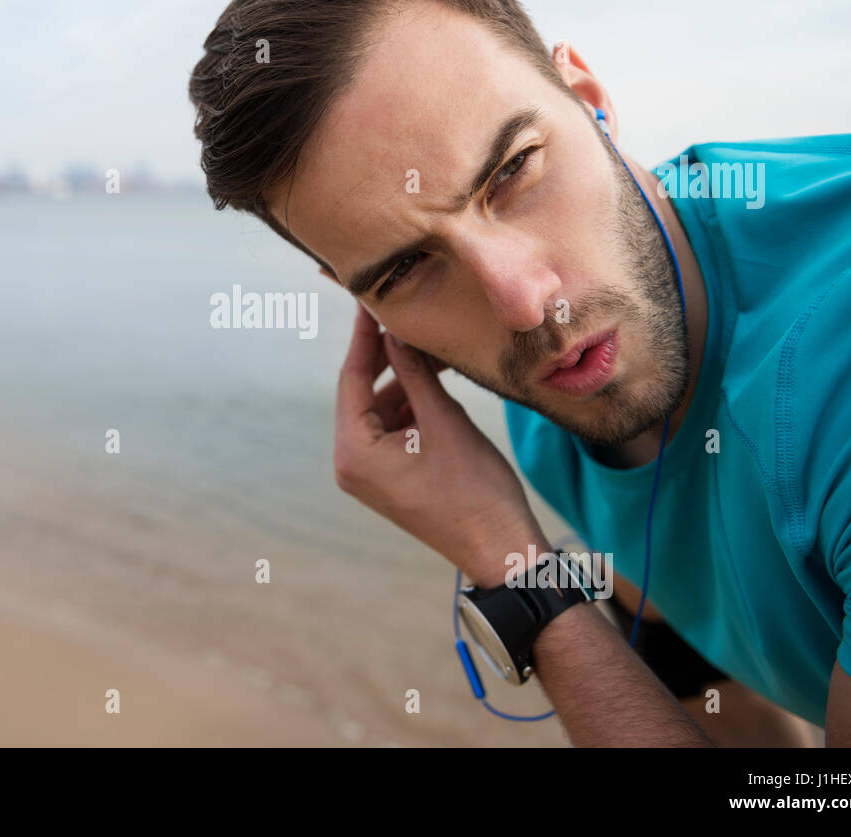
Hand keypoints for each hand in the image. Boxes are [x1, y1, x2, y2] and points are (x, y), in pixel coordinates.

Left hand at [333, 303, 549, 587]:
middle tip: (407, 317)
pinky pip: (393, 428)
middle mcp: (350, 464)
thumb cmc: (476, 491)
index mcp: (353, 452)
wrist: (500, 550)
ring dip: (406, 381)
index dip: (365, 336)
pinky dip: (412, 405)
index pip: (352, 378)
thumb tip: (395, 331)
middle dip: (388, 357)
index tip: (371, 301)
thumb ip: (414, 373)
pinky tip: (437, 381)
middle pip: (362, 392)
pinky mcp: (389, 476)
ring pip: (381, 408)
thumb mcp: (444, 421)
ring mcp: (368, 473)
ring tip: (435, 350)